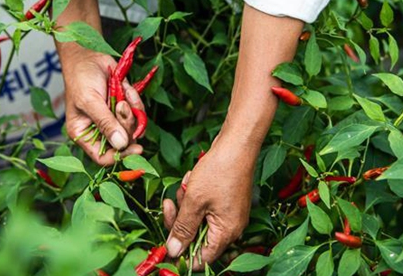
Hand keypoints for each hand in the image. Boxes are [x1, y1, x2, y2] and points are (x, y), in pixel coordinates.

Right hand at [61, 48, 144, 165]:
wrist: (89, 56)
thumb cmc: (81, 78)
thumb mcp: (89, 101)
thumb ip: (105, 123)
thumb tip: (121, 144)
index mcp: (84, 134)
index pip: (103, 158)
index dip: (120, 157)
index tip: (136, 148)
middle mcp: (99, 130)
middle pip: (123, 143)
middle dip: (127, 124)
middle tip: (122, 106)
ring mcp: (114, 119)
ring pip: (134, 128)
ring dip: (132, 111)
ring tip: (122, 96)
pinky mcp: (124, 108)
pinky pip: (138, 112)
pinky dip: (136, 101)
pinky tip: (126, 89)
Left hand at [163, 133, 255, 267]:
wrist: (237, 144)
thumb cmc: (219, 170)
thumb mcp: (194, 200)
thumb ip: (182, 228)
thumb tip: (173, 251)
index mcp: (226, 232)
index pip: (201, 258)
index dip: (182, 252)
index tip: (166, 242)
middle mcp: (231, 227)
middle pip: (196, 236)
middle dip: (180, 219)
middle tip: (170, 203)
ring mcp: (230, 214)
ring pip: (198, 219)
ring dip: (186, 204)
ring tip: (187, 184)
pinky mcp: (227, 201)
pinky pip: (204, 207)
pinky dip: (195, 196)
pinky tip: (193, 178)